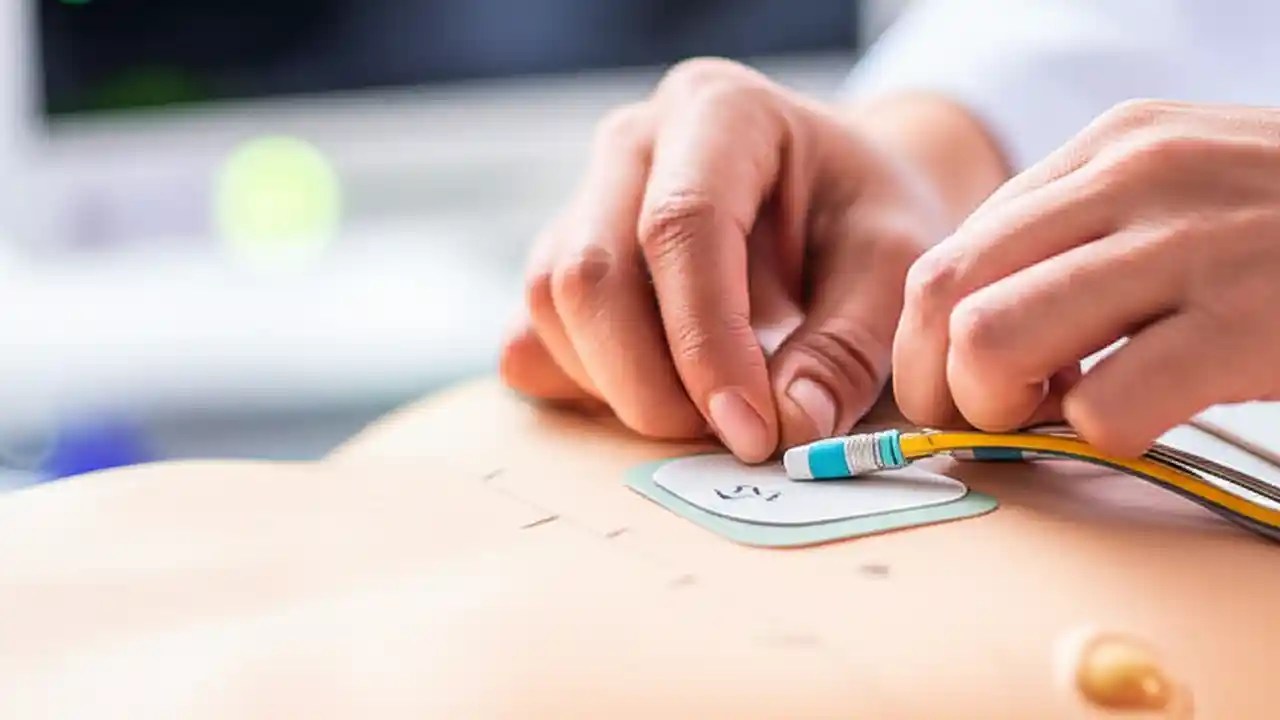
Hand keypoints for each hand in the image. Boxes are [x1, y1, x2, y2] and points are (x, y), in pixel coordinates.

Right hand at [500, 58, 948, 461]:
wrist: (831, 193)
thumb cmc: (861, 217)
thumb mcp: (892, 266)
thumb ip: (847, 347)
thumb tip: (787, 428)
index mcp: (720, 113)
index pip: (681, 226)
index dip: (706, 343)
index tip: (751, 430)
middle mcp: (634, 142)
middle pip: (590, 272)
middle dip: (650, 385)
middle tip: (729, 437)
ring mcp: (584, 196)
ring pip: (550, 306)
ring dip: (618, 389)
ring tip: (706, 413)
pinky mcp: (559, 256)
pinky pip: (533, 334)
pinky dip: (584, 385)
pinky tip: (659, 392)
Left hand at [895, 100, 1279, 454]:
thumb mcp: (1183, 187)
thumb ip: (1083, 234)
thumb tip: (975, 321)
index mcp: (1110, 149)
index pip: (950, 253)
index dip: (929, 342)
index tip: (951, 386)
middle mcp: (1134, 182)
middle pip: (944, 292)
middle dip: (934, 381)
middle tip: (977, 420)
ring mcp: (1191, 248)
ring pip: (992, 339)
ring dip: (997, 408)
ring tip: (1048, 420)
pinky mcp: (1247, 324)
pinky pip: (1103, 407)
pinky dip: (1096, 437)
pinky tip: (1136, 423)